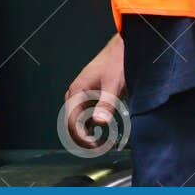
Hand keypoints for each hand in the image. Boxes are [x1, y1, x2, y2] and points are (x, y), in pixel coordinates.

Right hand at [64, 34, 125, 149]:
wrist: (122, 47)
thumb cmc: (117, 61)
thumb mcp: (113, 84)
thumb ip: (106, 104)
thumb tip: (100, 122)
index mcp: (76, 91)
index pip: (72, 123)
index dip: (83, 138)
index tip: (97, 147)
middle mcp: (75, 94)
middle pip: (72, 124)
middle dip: (84, 139)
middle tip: (102, 148)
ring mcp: (81, 96)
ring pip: (78, 121)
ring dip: (88, 134)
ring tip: (104, 143)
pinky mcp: (90, 97)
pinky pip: (86, 116)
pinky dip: (92, 126)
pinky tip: (104, 132)